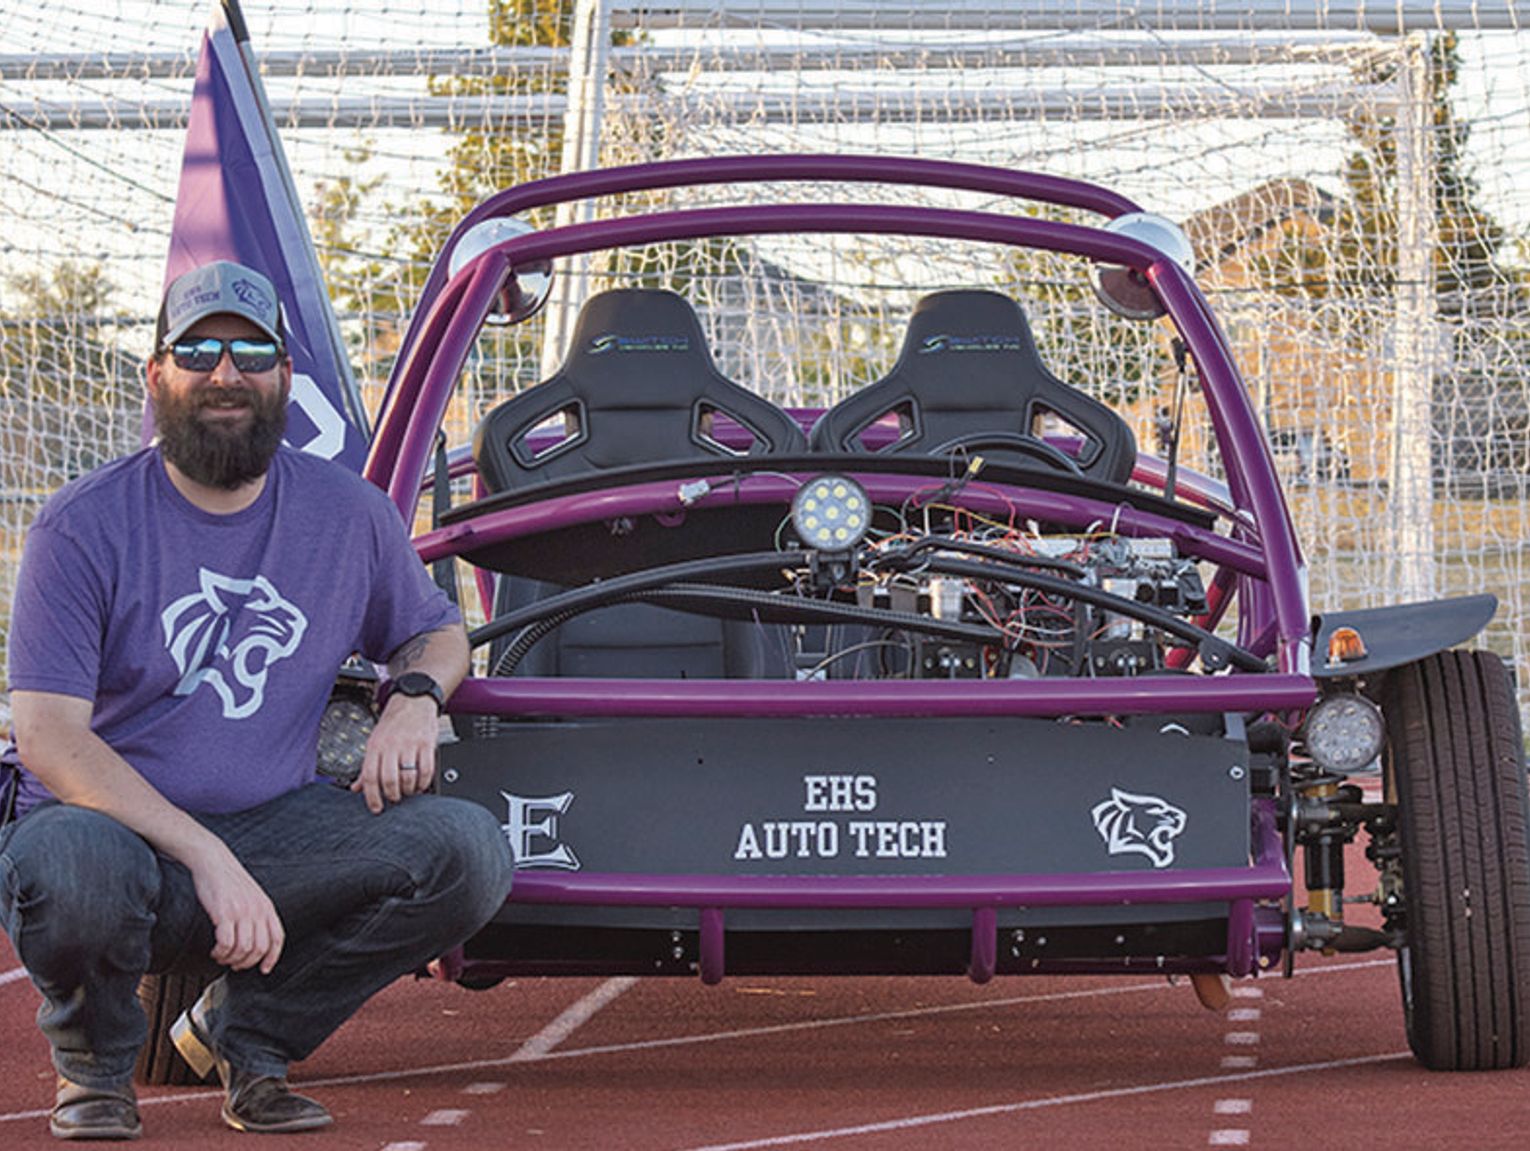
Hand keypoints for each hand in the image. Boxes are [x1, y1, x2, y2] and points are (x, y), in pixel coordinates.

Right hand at [189, 848, 284, 974]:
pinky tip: (216, 951)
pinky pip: (227, 943)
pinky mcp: (224, 912)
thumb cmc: (229, 880)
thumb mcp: (252, 896)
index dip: (273, 957)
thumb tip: (255, 938)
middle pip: (260, 948)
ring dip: (231, 959)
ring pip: (243, 949)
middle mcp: (257, 910)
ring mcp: (242, 911)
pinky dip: (221, 953)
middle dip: (246, 962)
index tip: (264, 969)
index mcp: (267, 907)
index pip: (277, 938)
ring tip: (222, 957)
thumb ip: (257, 914)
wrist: (213, 861)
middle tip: (234, 964)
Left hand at [354, 693, 438, 813]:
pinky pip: (426, 770)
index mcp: (375, 746)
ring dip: (408, 790)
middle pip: (389, 780)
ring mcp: (410, 744)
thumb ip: (367, 766)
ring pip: (408, 777)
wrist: (413, 701)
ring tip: (408, 791)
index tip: (376, 808)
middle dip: (392, 795)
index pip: (369, 777)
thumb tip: (356, 788)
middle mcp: (391, 745)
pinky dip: (423, 782)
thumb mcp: (375, 742)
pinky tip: (420, 784)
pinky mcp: (427, 744)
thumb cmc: (393, 723)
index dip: (372, 797)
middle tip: (394, 798)